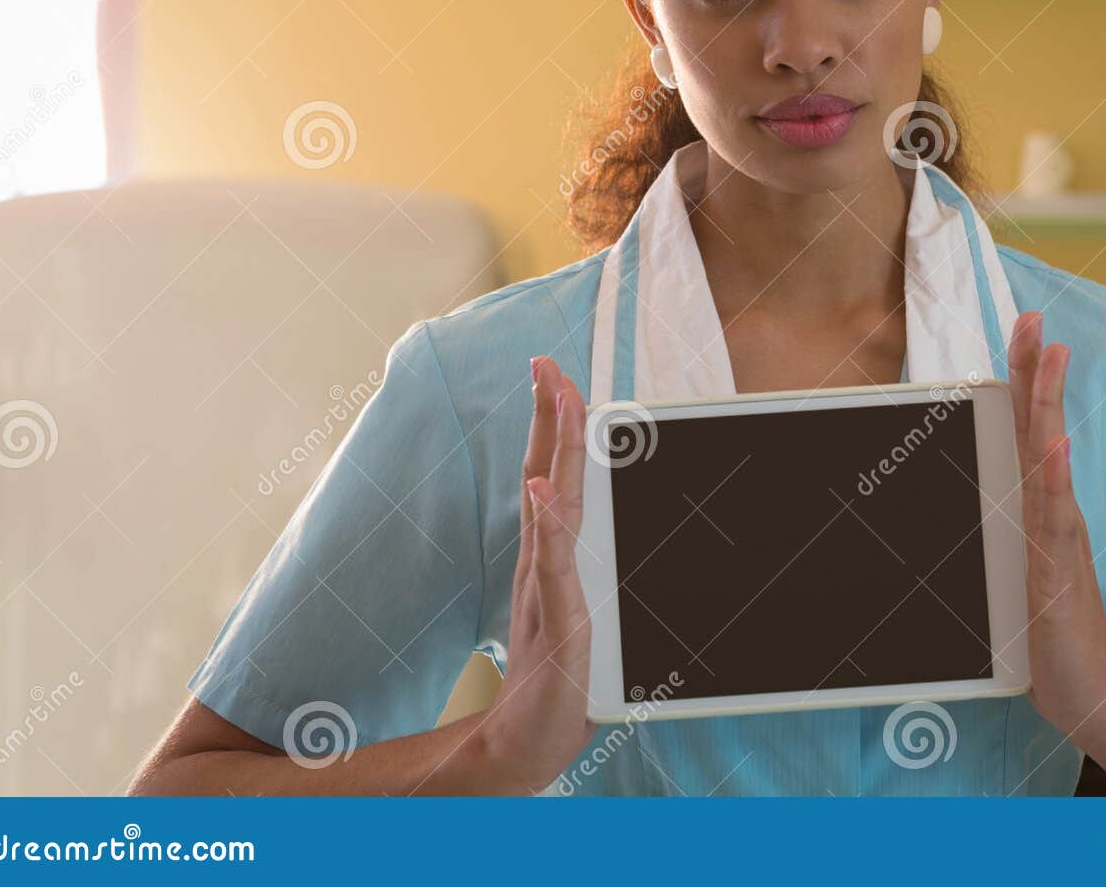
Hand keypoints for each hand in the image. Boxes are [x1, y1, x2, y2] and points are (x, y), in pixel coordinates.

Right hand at [483, 356, 595, 793]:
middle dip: (551, 415)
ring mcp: (547, 585)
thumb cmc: (559, 675)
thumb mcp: (575, 608)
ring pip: (552, 504)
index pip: (552, 474)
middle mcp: (544, 559)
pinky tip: (542, 492)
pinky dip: (546, 525)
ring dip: (555, 449)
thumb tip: (572, 521)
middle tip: (548, 363)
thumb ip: (572, 566)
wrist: (530, 742)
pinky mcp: (557, 618)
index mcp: (551, 552)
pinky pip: (552, 564)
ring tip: (556, 399)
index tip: (556, 375)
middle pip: (547, 473)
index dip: (555, 424)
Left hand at [1008, 310, 1105, 737]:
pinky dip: (1057, 479)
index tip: (1025, 327)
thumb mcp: (1023, 560)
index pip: (1032, 428)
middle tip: (1034, 317)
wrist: (1084, 687)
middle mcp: (1051, 509)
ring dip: (1048, 405)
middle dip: (1037, 369)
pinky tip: (1058, 446)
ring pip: (1049, 458)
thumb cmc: (1049, 625)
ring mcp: (1056, 535)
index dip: (1028, 377)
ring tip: (1051, 357)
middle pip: (1042, 426)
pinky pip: (1056, 517)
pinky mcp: (1057, 568)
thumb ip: (1016, 521)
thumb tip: (992, 485)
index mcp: (1040, 503)